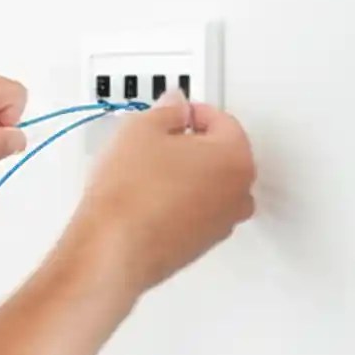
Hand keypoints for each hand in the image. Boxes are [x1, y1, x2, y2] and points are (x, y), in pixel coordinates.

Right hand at [67, 89, 256, 293]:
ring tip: (148, 169)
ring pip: (210, 184)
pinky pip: (197, 210)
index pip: (223, 120)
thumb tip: (174, 107)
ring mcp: (223, 222)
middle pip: (222, 154)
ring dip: (186, 173)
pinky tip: (147, 196)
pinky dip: (180, 200)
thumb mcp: (141, 129)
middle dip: (191, 143)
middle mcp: (239, 192)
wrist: (115, 247)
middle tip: (159, 139)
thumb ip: (166, 110)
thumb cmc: (131, 195)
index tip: (174, 112)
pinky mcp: (201, 243)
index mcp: (235, 158)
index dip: (192, 111)